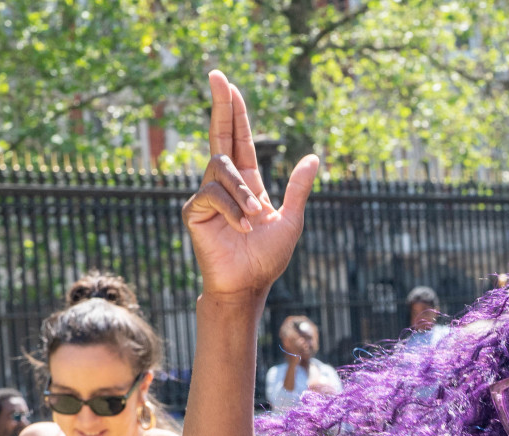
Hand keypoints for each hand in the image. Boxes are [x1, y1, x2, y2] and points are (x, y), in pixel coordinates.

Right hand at [182, 70, 319, 300]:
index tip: (227, 83)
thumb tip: (313, 157)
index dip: (234, 111)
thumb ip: (298, 188)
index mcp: (246, 182)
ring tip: (256, 218)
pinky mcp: (195, 211)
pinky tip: (243, 229)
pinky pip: (213, 195)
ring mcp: (207, 196)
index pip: (238, 138)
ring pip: (222, 169)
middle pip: (220, 134)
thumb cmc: (266, 259)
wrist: (247, 286)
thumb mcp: (290, 219)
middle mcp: (225, 184)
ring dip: (243, 193)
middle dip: (220, 105)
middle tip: (216, 75)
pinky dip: (233, 210)